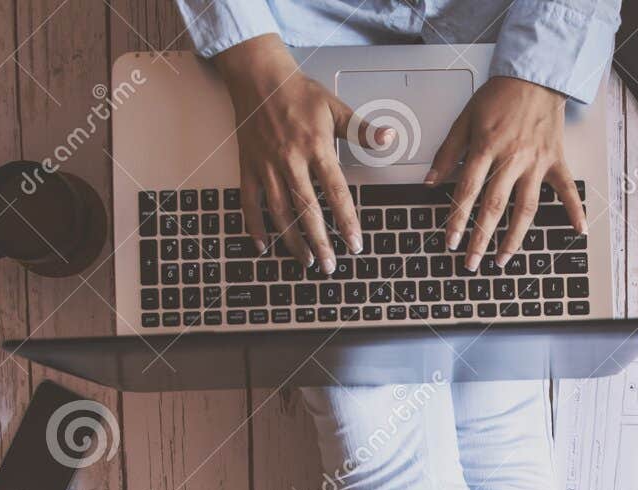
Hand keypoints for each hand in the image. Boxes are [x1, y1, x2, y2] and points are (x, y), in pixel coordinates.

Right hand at [213, 34, 393, 270]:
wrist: (258, 76)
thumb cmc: (298, 92)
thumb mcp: (335, 107)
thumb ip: (361, 129)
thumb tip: (389, 137)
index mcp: (315, 147)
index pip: (335, 192)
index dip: (346, 220)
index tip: (355, 244)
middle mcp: (290, 160)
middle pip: (306, 209)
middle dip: (319, 241)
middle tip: (329, 266)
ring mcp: (266, 166)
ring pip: (279, 212)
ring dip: (292, 240)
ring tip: (305, 260)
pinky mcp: (249, 167)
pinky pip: (249, 201)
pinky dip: (254, 225)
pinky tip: (263, 245)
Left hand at [425, 76, 587, 270]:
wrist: (534, 76)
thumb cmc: (499, 96)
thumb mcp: (465, 119)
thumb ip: (447, 153)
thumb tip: (430, 183)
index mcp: (487, 148)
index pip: (468, 191)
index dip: (457, 219)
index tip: (451, 241)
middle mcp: (512, 159)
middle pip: (494, 206)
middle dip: (481, 238)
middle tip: (471, 262)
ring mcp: (536, 163)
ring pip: (525, 208)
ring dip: (514, 238)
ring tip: (503, 260)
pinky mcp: (555, 162)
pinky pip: (566, 190)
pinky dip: (575, 210)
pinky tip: (579, 231)